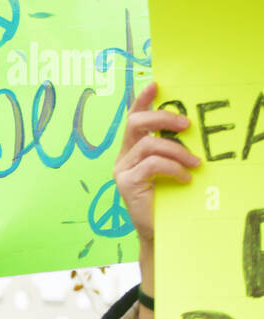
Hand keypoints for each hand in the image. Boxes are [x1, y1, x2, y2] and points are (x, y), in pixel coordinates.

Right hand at [113, 81, 199, 313]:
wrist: (161, 234)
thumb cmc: (171, 201)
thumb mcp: (173, 169)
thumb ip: (172, 151)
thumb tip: (190, 130)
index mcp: (132, 151)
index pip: (134, 119)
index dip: (143, 100)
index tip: (156, 84)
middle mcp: (123, 158)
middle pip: (137, 124)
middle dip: (163, 118)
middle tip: (186, 124)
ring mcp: (122, 171)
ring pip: (149, 145)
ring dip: (177, 151)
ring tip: (195, 165)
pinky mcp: (126, 184)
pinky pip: (151, 164)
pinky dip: (173, 168)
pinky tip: (185, 179)